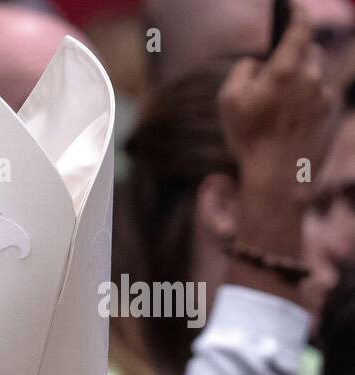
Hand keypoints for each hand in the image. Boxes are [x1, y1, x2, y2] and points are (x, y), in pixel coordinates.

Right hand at [218, 9, 337, 198]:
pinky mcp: (331, 111)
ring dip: (301, 80)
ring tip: (281, 105)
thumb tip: (256, 63)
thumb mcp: (228, 101)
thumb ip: (242, 71)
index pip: (300, 29)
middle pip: (309, 50)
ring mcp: (324, 94)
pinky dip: (308, 99)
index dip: (298, 14)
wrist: (278, 174)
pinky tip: (292, 119)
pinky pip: (321, 94)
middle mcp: (310, 76)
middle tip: (277, 74)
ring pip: (315, 74)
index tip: (295, 6)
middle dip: (296, 55)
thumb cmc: (249, 137)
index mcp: (286, 69)